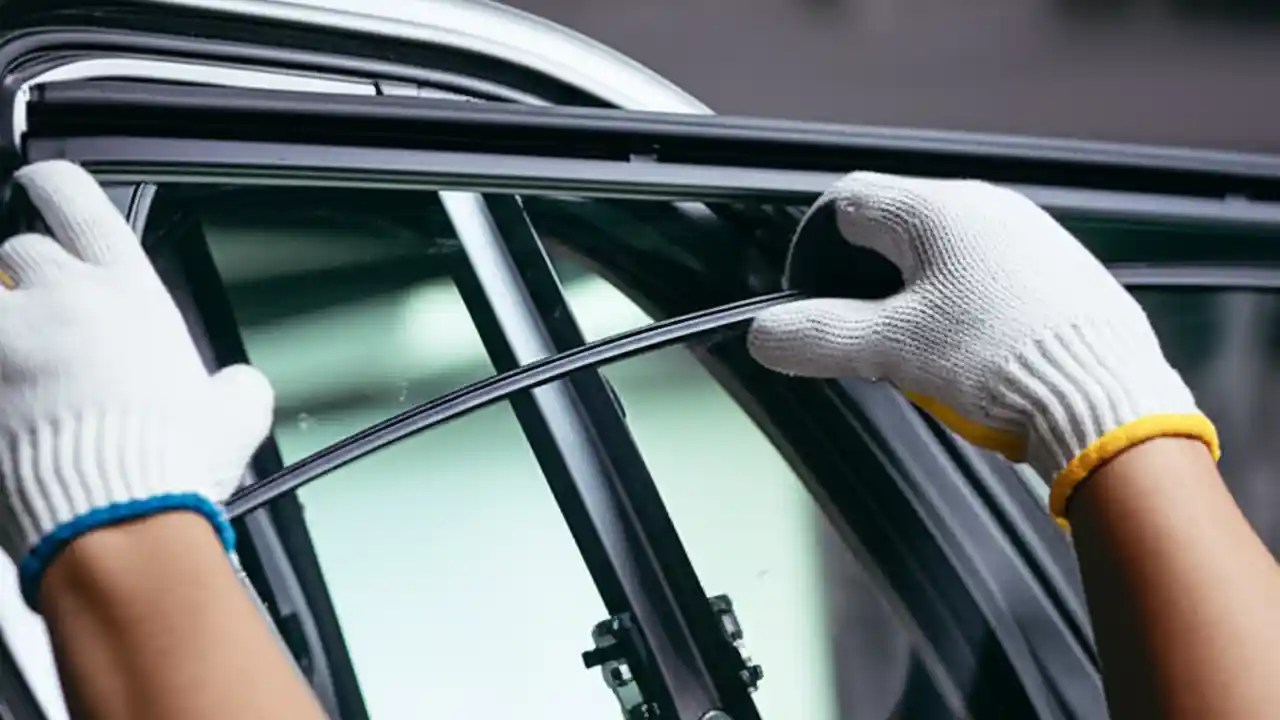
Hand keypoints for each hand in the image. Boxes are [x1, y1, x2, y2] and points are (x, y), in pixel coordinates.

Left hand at [0, 161, 272, 606]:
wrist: (114, 520)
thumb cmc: (168, 464)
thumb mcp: (235, 417)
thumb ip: (234, 388)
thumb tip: (240, 388)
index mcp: (127, 293)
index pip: (75, 200)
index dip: (51, 183)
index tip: (39, 184)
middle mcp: (61, 301)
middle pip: (18, 251)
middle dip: (27, 279)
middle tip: (42, 318)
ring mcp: (6, 341)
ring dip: (4, 328)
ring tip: (22, 367)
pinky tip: (6, 407)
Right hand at [748, 172, 1217, 520]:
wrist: (1107, 403)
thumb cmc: (998, 363)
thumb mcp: (890, 351)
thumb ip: (818, 336)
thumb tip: (763, 333)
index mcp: (939, 210)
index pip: (849, 201)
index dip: (817, 246)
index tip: (815, 297)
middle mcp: (990, 207)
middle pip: (898, 227)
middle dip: (871, 278)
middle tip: (868, 336)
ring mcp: (1034, 236)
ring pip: (947, 253)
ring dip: (920, 294)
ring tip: (925, 353)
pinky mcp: (1064, 271)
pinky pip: (993, 274)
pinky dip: (969, 305)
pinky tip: (977, 352)